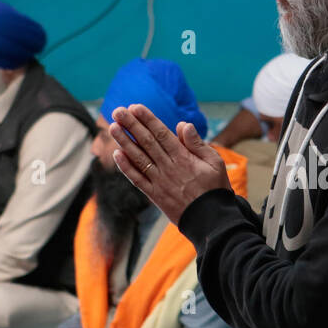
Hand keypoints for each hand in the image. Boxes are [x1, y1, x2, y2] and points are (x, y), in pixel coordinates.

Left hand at [109, 104, 231, 225]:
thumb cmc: (215, 189)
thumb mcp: (215, 162)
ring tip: (113, 128)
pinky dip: (126, 167)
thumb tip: (183, 125)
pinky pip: (137, 179)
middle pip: (146, 142)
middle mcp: (168, 167)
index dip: (147, 119)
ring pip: (138, 158)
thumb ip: (197, 144)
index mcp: (183, 157)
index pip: (161, 134)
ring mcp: (159, 181)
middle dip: (131, 125)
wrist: (210, 219)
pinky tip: (117, 155)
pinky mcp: (154, 195)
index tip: (135, 107)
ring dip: (124, 142)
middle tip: (117, 111)